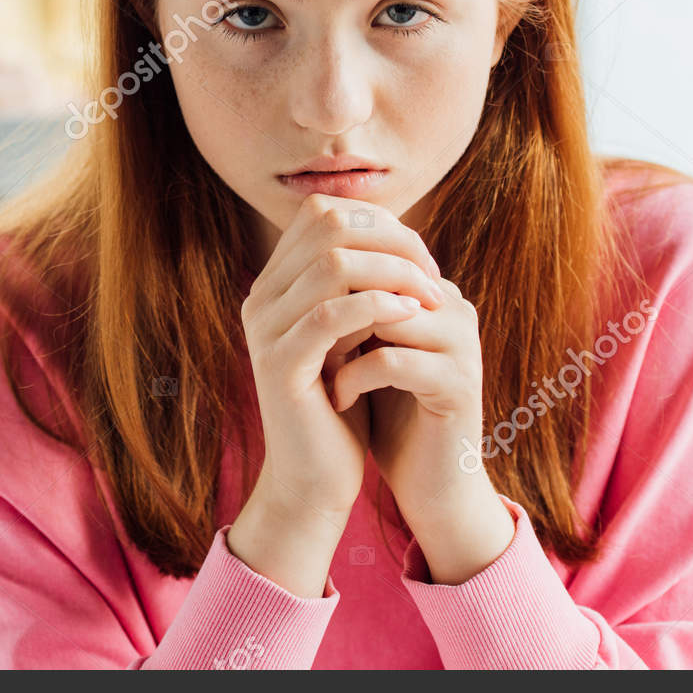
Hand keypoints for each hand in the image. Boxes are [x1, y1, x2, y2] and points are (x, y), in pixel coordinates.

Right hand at [226, 193, 445, 596]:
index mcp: (274, 285)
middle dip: (392, 240)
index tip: (419, 255)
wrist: (313, 478)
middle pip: (328, 225)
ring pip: (333, 264)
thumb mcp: (350, 334)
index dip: (377, 221)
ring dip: (394, 272)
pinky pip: (332, 315)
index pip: (322, 213)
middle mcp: (261, 298)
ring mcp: (266, 330)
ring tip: (429, 297)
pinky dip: (378, 307)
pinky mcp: (281, 365)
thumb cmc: (339, 404)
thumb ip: (358, 288)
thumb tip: (400, 239)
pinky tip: (410, 317)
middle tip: (432, 273)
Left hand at [329, 272, 514, 583]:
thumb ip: (349, 302)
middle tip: (303, 339)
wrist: (429, 481)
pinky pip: (391, 362)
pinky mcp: (459, 384)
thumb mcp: (363, 347)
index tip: (298, 315)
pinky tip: (339, 399)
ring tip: (320, 368)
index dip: (327, 280)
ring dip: (340, 343)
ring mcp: (462, 343)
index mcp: (431, 291)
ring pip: (385, 314)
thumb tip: (298, 258)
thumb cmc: (389, 410)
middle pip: (379, 276)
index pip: (374, 252)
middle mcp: (453, 307)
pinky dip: (353, 378)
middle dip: (333, 307)